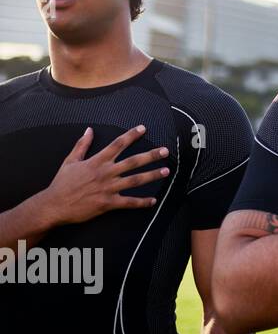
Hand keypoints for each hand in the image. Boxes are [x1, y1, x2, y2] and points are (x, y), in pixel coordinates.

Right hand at [42, 125, 170, 225]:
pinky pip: (128, 202)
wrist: (54, 205)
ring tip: (166, 171)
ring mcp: (108, 188)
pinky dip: (142, 202)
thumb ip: (81, 145)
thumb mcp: (70, 161)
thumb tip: (89, 130)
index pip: (117, 144)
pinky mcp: (108, 203)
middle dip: (150, 155)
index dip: (131, 135)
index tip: (143, 128)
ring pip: (135, 180)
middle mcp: (105, 173)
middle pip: (132, 162)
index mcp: (97, 161)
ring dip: (152, 175)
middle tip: (165, 151)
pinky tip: (153, 201)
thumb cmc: (62, 183)